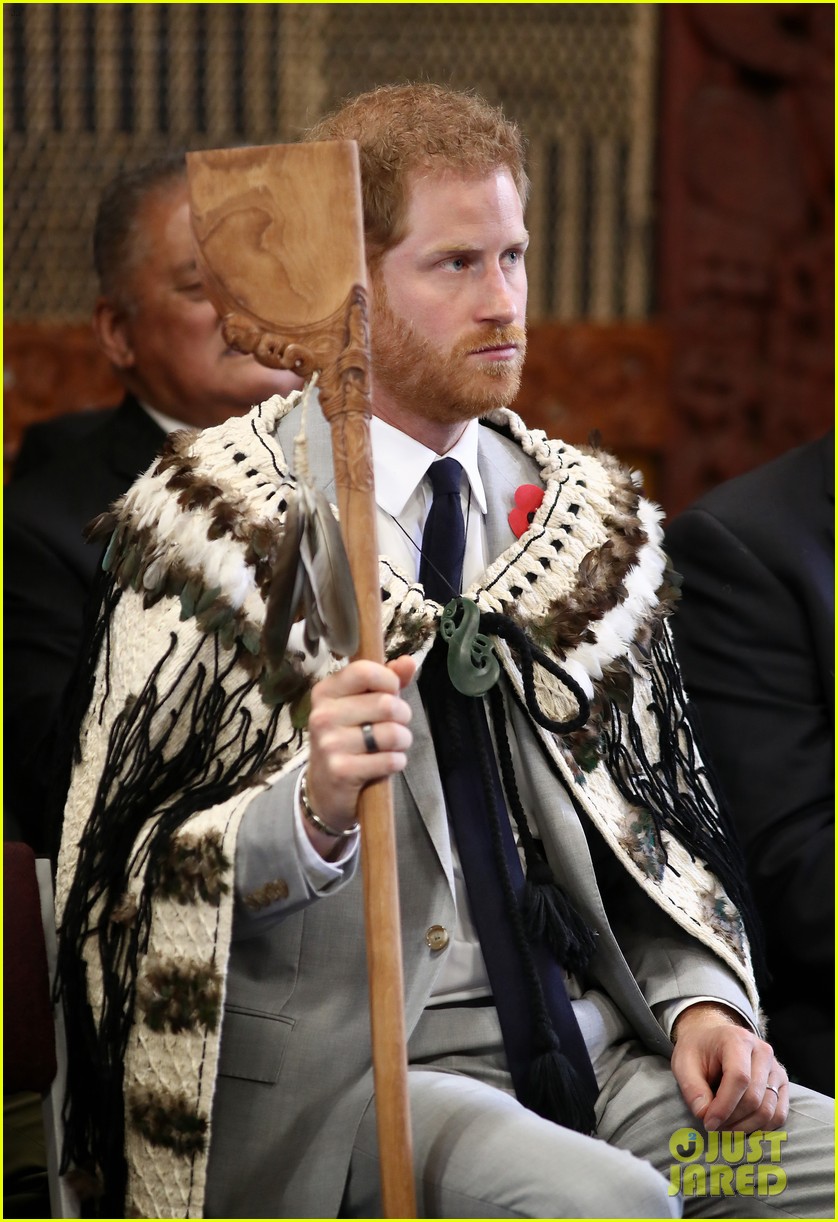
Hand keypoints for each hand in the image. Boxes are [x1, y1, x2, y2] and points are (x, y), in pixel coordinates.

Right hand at [305, 655, 415, 836]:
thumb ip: (387, 681)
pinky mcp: (341, 771)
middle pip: (386, 703)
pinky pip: (389, 760)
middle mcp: (323, 715)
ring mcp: (329, 744)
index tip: (391, 694)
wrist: (325, 789)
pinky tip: (386, 763)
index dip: (389, 682)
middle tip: (395, 725)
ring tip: (393, 746)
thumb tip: (409, 661)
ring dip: (403, 741)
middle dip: (402, 716)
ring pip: (391, 733)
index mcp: (326, 692)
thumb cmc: (350, 739)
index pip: (365, 671)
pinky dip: (397, 762)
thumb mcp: (363, 706)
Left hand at [670, 1002, 788, 1132]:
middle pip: (754, 1097)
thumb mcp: (684, 1063)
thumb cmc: (698, 1051)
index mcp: (737, 1039)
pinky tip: (742, 1126)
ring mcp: (775, 1067)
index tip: (708, 1123)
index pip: (739, 1078)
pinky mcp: (781, 1083)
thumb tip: (704, 1116)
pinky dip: (761, 1127)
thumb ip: (692, 1088)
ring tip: (725, 1127)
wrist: (714, 1039)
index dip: (724, 1106)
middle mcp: (762, 1051)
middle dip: (732, 1119)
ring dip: (745, 1126)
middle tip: (713, 1126)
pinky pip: (779, 1114)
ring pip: (768, 1110)